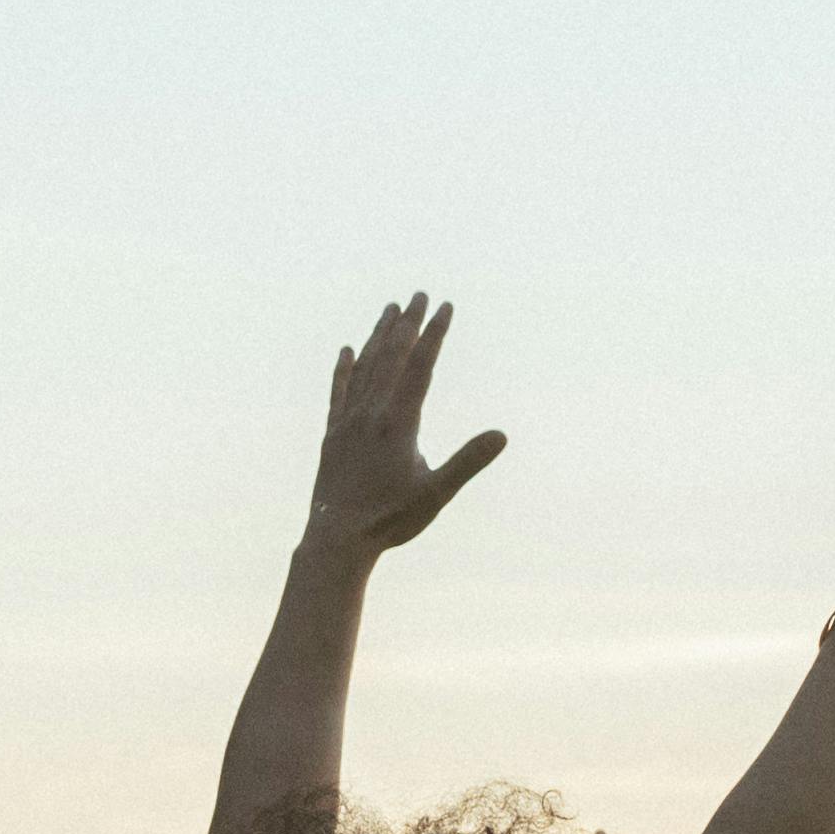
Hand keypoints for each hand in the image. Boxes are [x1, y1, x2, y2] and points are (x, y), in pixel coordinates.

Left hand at [307, 293, 505, 556]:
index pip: (421, 366)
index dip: (435, 334)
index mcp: (398, 422)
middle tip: (419, 294)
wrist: (337, 539)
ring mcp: (348, 421)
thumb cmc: (390, 520)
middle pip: (391, 357)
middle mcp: (370, 413)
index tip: (445, 306)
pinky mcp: (332, 434)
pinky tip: (347, 350)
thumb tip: (501, 435)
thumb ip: (468, 461)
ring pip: (365, 366)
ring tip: (390, 310)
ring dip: (379, 336)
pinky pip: (339, 390)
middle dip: (408, 323)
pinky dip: (345, 367)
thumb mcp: (437, 493)